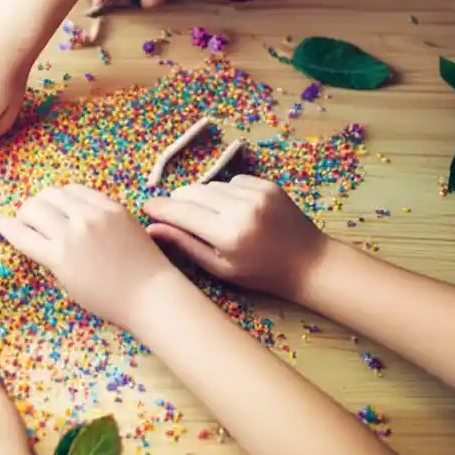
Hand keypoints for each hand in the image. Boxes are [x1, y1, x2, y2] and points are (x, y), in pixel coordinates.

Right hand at [0, 185, 176, 325]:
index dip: (6, 228)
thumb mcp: (68, 284)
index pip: (20, 233)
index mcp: (59, 256)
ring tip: (50, 209)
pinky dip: (69, 196)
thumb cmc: (107, 298)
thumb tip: (33, 236)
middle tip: (29, 220)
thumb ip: (49, 257)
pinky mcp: (112, 206)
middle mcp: (73, 231)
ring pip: (54, 192)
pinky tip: (71, 204)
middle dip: (25, 213)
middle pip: (33, 206)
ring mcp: (94, 215)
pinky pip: (81, 190)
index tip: (2, 225)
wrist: (150, 292)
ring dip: (45, 200)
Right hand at [142, 175, 326, 298]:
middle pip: (191, 192)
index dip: (159, 209)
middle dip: (178, 202)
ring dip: (201, 198)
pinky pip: (231, 181)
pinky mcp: (267, 184)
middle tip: (176, 216)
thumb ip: (184, 245)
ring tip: (209, 217)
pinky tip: (233, 210)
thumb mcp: (219, 267)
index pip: (181, 212)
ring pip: (210, 185)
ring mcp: (257, 193)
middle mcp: (241, 208)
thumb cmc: (260, 273)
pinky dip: (225, 193)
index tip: (145, 208)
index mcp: (228, 234)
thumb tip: (150, 228)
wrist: (308, 262)